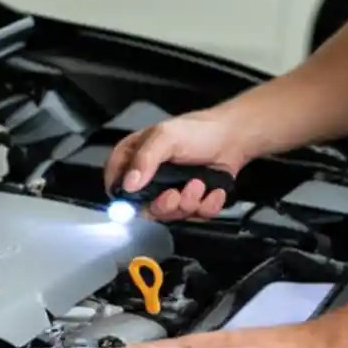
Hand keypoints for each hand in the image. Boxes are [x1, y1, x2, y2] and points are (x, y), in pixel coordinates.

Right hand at [104, 110, 253, 220]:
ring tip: (199, 184)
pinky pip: (194, 217)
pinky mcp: (191, 202)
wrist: (233, 138)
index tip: (136, 200)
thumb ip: (145, 159)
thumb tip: (128, 185)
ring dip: (188, 203)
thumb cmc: (198, 131)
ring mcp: (170, 191)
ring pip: (170, 215)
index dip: (121, 196)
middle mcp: (149, 178)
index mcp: (135, 158)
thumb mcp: (166, 137)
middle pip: (143, 208)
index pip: (114, 182)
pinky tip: (213, 191)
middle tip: (176, 195)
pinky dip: (206, 206)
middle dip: (163, 205)